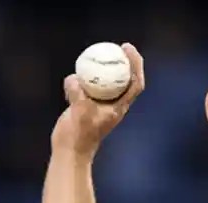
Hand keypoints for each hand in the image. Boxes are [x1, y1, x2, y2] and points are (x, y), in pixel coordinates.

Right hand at [51, 43, 145, 158]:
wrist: (71, 151)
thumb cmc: (79, 136)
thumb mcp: (79, 114)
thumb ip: (78, 95)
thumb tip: (74, 78)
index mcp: (119, 107)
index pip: (135, 83)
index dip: (136, 64)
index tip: (129, 50)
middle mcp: (113, 104)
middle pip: (125, 79)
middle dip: (126, 62)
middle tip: (119, 46)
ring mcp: (101, 105)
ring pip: (108, 82)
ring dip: (106, 69)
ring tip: (100, 54)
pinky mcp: (87, 105)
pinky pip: (90, 87)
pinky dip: (85, 78)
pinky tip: (77, 72)